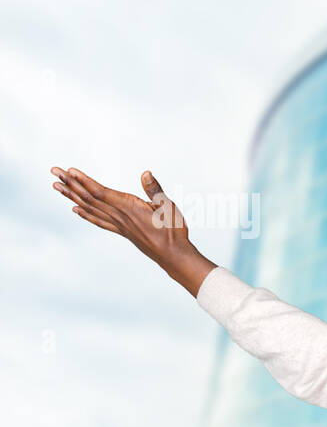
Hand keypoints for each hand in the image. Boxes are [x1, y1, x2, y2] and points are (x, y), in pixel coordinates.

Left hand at [51, 166, 215, 296]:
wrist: (173, 256)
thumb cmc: (173, 231)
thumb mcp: (168, 207)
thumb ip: (155, 190)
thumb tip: (146, 173)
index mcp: (129, 207)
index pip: (100, 192)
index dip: (83, 181)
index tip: (68, 170)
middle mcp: (119, 216)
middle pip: (89, 198)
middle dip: (70, 184)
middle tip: (54, 171)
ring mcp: (119, 225)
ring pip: (89, 208)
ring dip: (72, 196)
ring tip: (57, 186)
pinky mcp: (122, 231)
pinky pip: (98, 221)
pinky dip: (85, 214)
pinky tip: (76, 209)